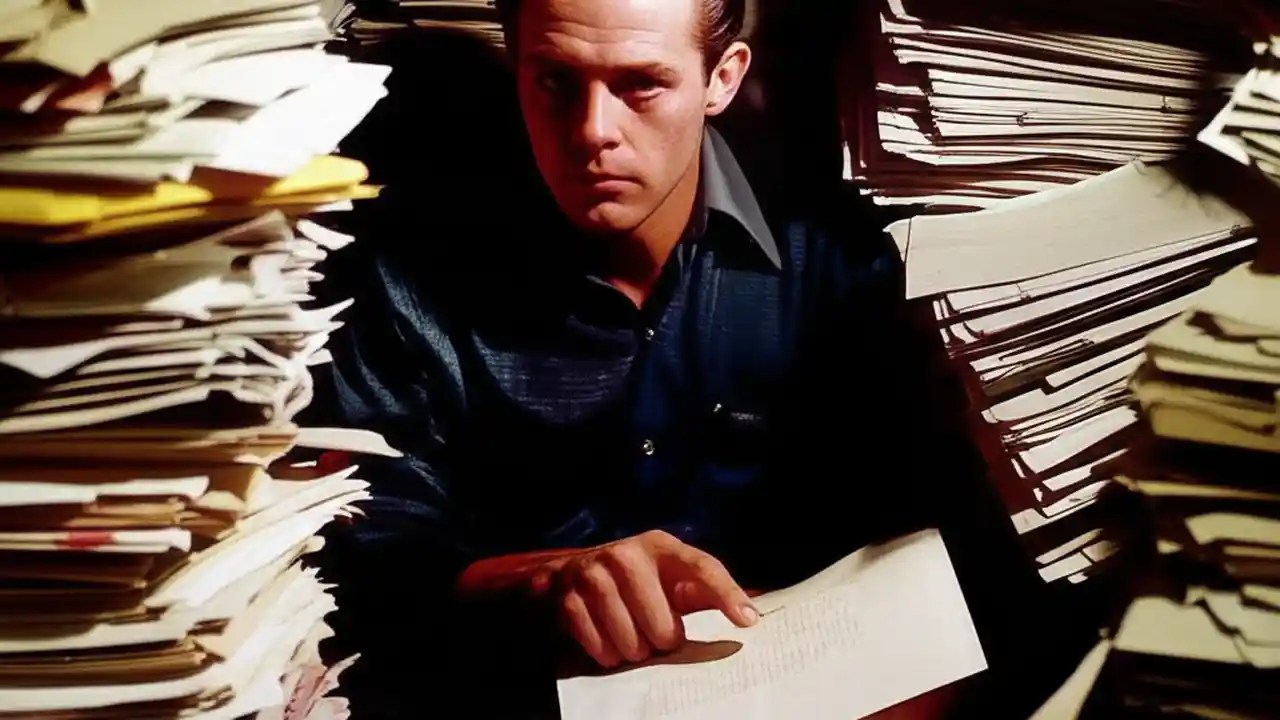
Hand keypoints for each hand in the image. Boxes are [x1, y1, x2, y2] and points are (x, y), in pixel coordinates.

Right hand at [531, 531, 758, 667]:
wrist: (571, 573)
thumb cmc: (636, 581)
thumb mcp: (669, 577)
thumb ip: (704, 592)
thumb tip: (748, 615)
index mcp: (662, 546)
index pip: (703, 568)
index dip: (727, 594)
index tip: (747, 621)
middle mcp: (628, 554)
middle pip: (664, 625)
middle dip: (663, 640)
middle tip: (656, 634)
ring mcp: (595, 574)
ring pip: (632, 642)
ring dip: (635, 651)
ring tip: (632, 637)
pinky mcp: (570, 597)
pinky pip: (602, 649)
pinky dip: (609, 655)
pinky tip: (610, 642)